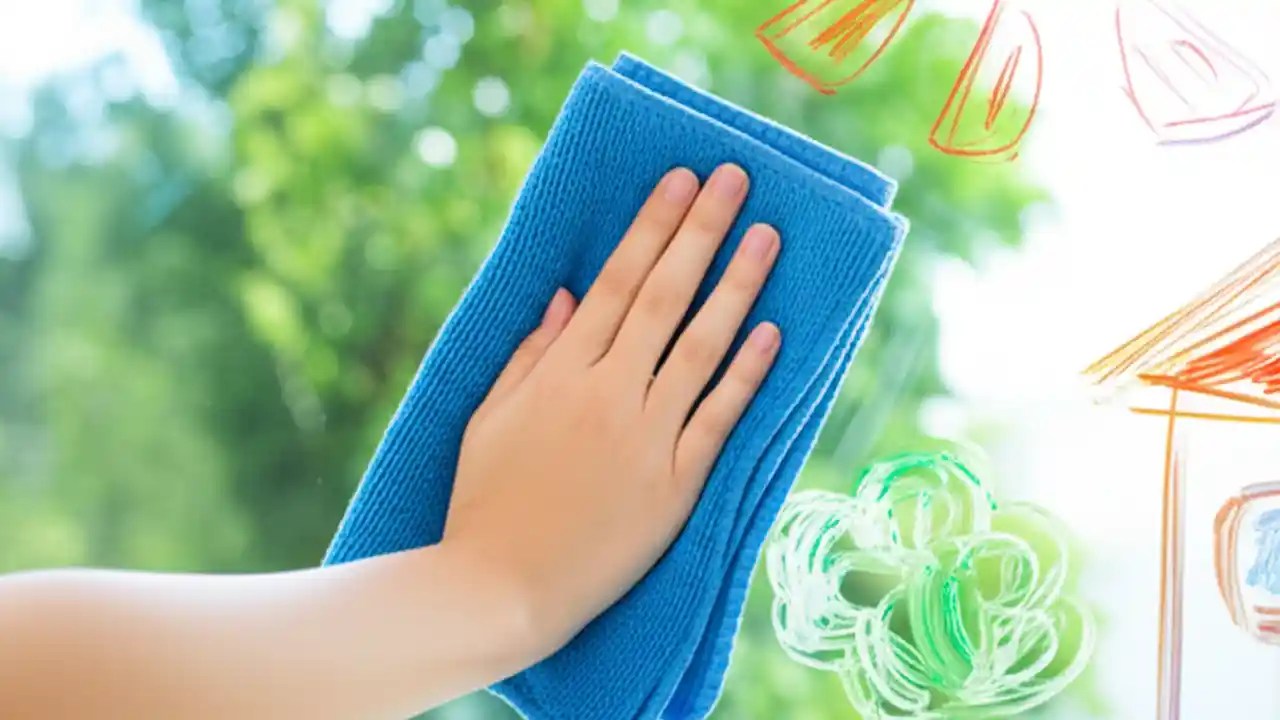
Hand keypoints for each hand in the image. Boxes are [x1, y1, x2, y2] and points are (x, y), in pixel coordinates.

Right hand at [442, 163, 780, 659]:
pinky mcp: (676, 484)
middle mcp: (607, 393)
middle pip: (663, 297)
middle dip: (700, 231)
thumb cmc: (484, 502)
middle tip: (735, 179)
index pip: (616, 282)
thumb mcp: (488, 418)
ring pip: (700, 346)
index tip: (680, 182)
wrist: (501, 588)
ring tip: (766, 237)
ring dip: (736, 286)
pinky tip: (772, 332)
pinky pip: (719, 418)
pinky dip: (747, 374)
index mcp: (560, 373)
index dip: (652, 227)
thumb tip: (570, 296)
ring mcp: (646, 437)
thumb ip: (531, 354)